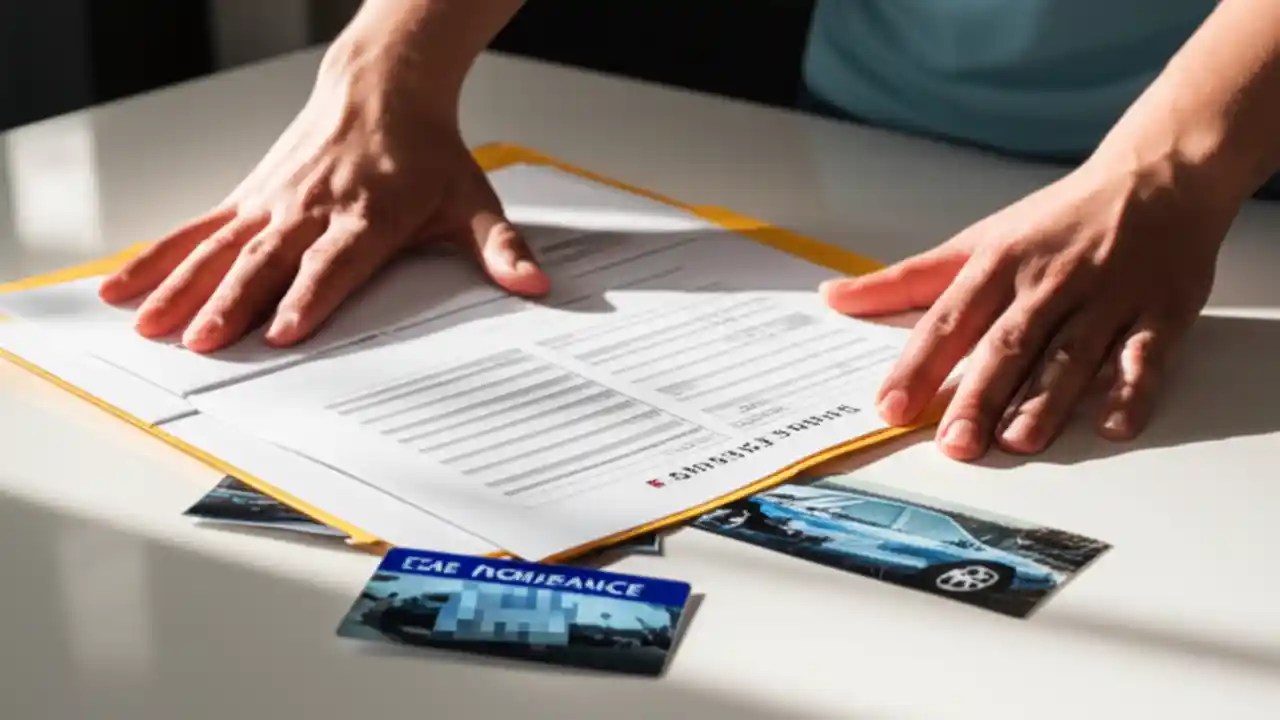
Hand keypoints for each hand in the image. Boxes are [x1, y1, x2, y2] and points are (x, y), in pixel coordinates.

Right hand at [99, 46, 548, 352]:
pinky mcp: (249, 195)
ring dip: (182, 286)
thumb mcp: (472, 198)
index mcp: (370, 213)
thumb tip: (536, 284)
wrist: (384, 84)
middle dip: (232, 302)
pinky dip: (160, 257)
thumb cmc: (427, 150)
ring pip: (220, 246)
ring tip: (148, 325)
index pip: (335, 262)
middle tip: (202, 342)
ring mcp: (274, 200)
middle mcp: (315, 206)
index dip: (308, 295)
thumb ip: (500, 248)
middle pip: (268, 259)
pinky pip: (197, 229)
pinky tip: (125, 286)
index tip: (282, 331)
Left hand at [821, 160, 1234, 459]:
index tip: (891, 406)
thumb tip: (833, 297)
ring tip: (1017, 441)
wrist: (1158, 173)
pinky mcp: (1161, 311)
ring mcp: (1107, 296)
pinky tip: (1111, 426)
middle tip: (954, 444)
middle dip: (979, 395)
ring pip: (1071, 354)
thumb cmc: (1056, 220)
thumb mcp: (978, 241)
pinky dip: (1130, 389)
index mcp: (999, 263)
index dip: (918, 366)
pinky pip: (1145, 355)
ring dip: (1045, 400)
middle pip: (1008, 344)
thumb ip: (906, 280)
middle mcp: (1049, 281)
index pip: (949, 321)